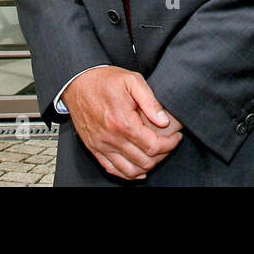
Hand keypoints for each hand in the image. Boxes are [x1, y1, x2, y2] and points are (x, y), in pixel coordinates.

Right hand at [62, 66, 182, 179]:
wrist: (78, 82)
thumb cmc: (104, 80)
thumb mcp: (132, 80)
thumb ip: (150, 101)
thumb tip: (163, 120)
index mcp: (123, 122)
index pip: (153, 146)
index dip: (170, 144)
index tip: (175, 138)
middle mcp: (111, 138)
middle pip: (144, 161)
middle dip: (162, 155)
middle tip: (168, 144)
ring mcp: (101, 145)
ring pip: (130, 170)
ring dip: (147, 166)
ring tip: (155, 155)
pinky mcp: (94, 148)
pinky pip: (112, 170)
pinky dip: (127, 174)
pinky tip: (137, 168)